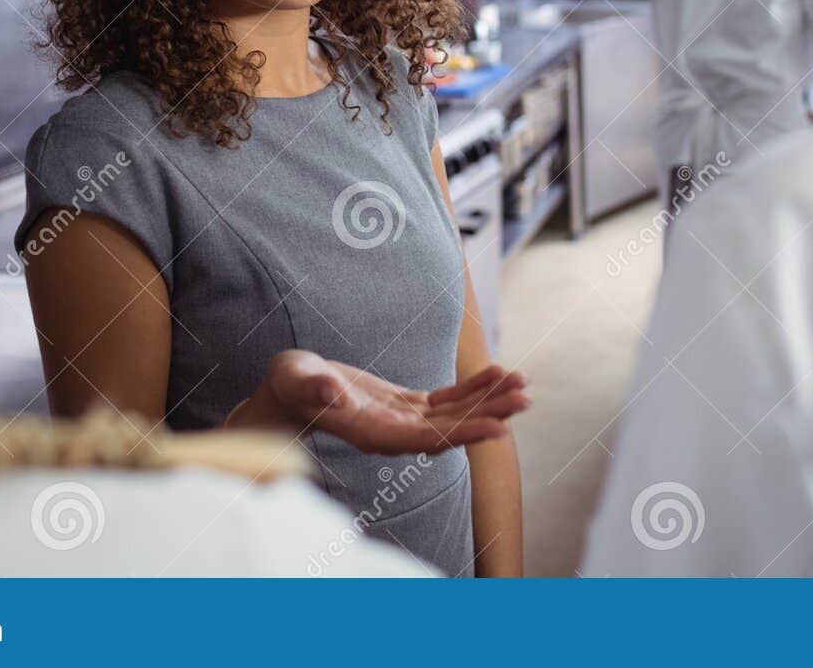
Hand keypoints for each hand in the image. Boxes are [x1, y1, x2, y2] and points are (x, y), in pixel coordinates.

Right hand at [260, 350, 529, 455]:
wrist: (285, 393)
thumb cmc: (289, 387)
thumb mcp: (297, 381)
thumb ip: (315, 389)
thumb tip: (334, 395)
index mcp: (374, 434)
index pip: (429, 441)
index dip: (465, 434)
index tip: (500, 429)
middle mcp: (394, 434)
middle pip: (452, 430)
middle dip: (490, 414)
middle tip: (526, 397)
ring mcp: (402, 421)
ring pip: (455, 415)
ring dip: (489, 400)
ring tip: (522, 382)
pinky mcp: (405, 406)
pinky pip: (447, 400)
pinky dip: (473, 388)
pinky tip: (497, 372)